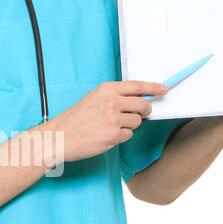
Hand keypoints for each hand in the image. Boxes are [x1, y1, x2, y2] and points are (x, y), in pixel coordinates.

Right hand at [42, 80, 167, 163]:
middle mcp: (112, 102)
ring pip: (137, 122)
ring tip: (111, 127)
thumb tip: (137, 98)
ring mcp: (114, 119)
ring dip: (129, 126)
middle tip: (141, 115)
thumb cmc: (75, 119)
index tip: (163, 89)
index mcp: (107, 89)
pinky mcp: (114, 135)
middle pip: (143, 105)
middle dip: (145, 111)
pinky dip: (121, 137)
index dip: (153, 87)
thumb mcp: (93, 98)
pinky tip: (107, 136)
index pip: (137, 86)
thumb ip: (114, 96)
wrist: (59, 136)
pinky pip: (129, 135)